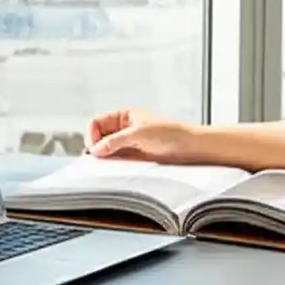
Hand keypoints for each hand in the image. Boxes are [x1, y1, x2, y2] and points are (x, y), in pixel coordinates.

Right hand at [87, 108, 202, 163]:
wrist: (192, 147)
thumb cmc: (170, 133)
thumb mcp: (139, 133)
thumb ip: (115, 141)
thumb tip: (95, 150)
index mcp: (124, 115)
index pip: (96, 123)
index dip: (93, 135)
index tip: (96, 150)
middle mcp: (124, 128)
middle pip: (99, 137)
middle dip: (96, 148)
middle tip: (96, 161)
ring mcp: (129, 143)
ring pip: (107, 150)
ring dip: (104, 158)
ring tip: (105, 166)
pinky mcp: (135, 157)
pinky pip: (117, 160)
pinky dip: (112, 165)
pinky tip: (114, 169)